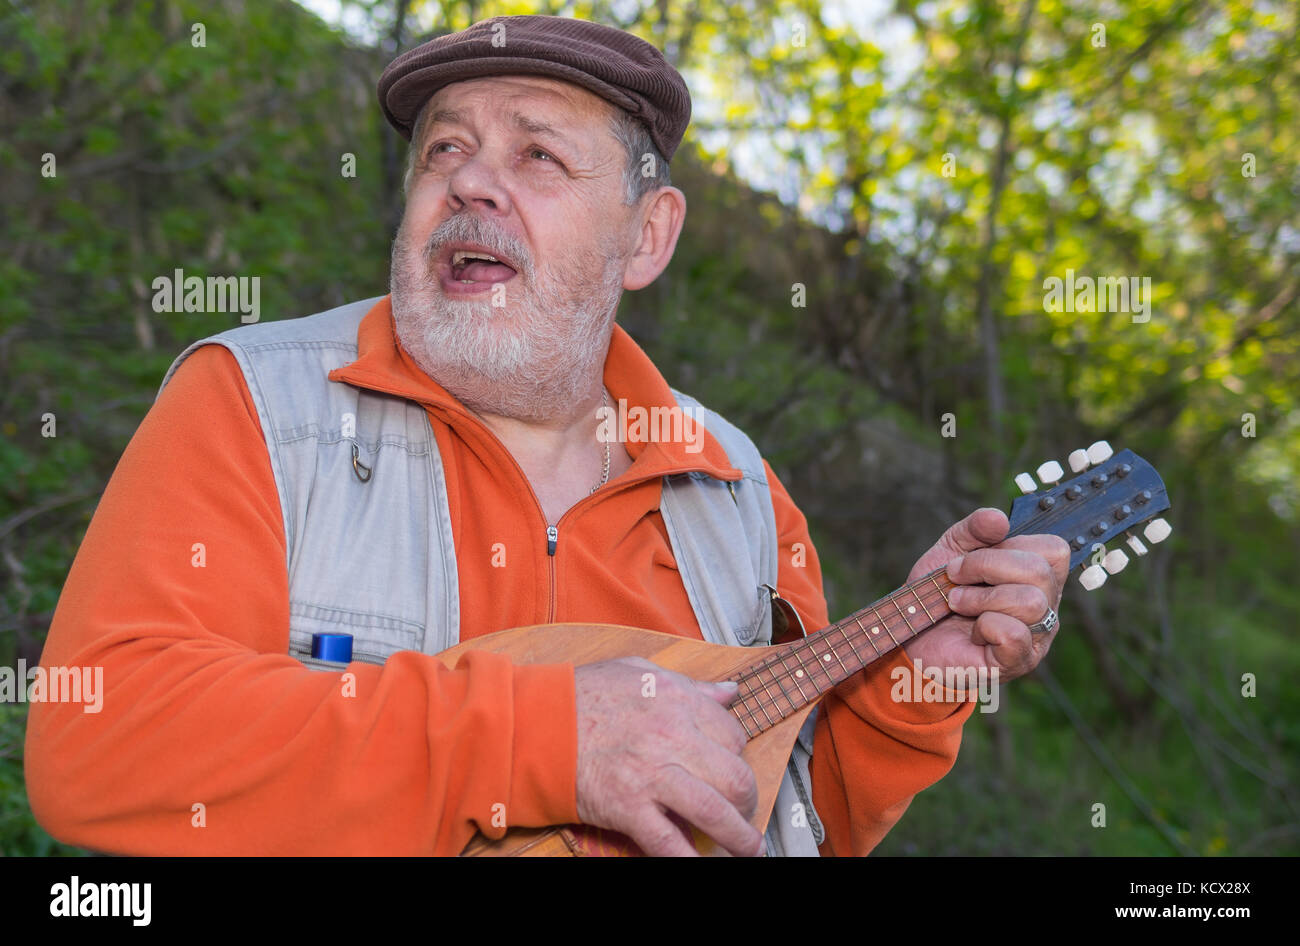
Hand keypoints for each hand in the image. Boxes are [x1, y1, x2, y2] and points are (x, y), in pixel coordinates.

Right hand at [573, 657, 762, 856]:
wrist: (534, 723)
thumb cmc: (581, 695)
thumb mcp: (639, 671)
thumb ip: (690, 685)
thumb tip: (728, 692)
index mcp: (677, 701)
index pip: (733, 734)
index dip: (737, 756)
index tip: (732, 768)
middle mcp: (672, 736)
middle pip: (735, 776)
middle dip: (749, 802)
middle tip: (746, 813)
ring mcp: (652, 774)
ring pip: (715, 812)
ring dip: (739, 839)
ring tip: (748, 851)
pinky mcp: (629, 807)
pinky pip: (670, 843)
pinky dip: (691, 861)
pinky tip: (704, 864)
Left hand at [903, 507, 1068, 681]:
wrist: (911, 633)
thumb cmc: (938, 593)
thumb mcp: (951, 550)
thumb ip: (975, 529)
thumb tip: (999, 518)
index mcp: (1038, 576)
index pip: (1054, 549)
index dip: (1011, 544)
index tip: (971, 556)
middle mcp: (1046, 606)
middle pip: (1039, 572)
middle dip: (986, 566)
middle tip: (955, 578)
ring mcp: (1036, 637)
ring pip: (1031, 603)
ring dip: (981, 598)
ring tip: (957, 604)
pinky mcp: (1017, 662)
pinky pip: (1015, 635)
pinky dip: (985, 626)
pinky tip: (973, 631)